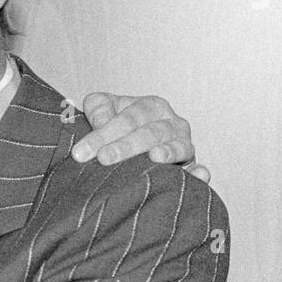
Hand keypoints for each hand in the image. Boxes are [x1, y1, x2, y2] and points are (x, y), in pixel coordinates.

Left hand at [72, 93, 209, 182]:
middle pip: (151, 132)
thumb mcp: (102, 109)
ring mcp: (184, 145)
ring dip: (167, 152)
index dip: (104, 133)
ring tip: (154, 158)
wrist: (130, 145)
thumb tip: (101, 121)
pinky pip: (198, 169)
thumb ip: (98, 108)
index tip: (82, 151)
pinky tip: (197, 175)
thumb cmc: (115, 126)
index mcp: (151, 106)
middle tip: (104, 158)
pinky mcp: (192, 167)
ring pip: (178, 147)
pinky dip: (199, 172)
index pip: (128, 117)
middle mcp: (171, 123)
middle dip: (126, 145)